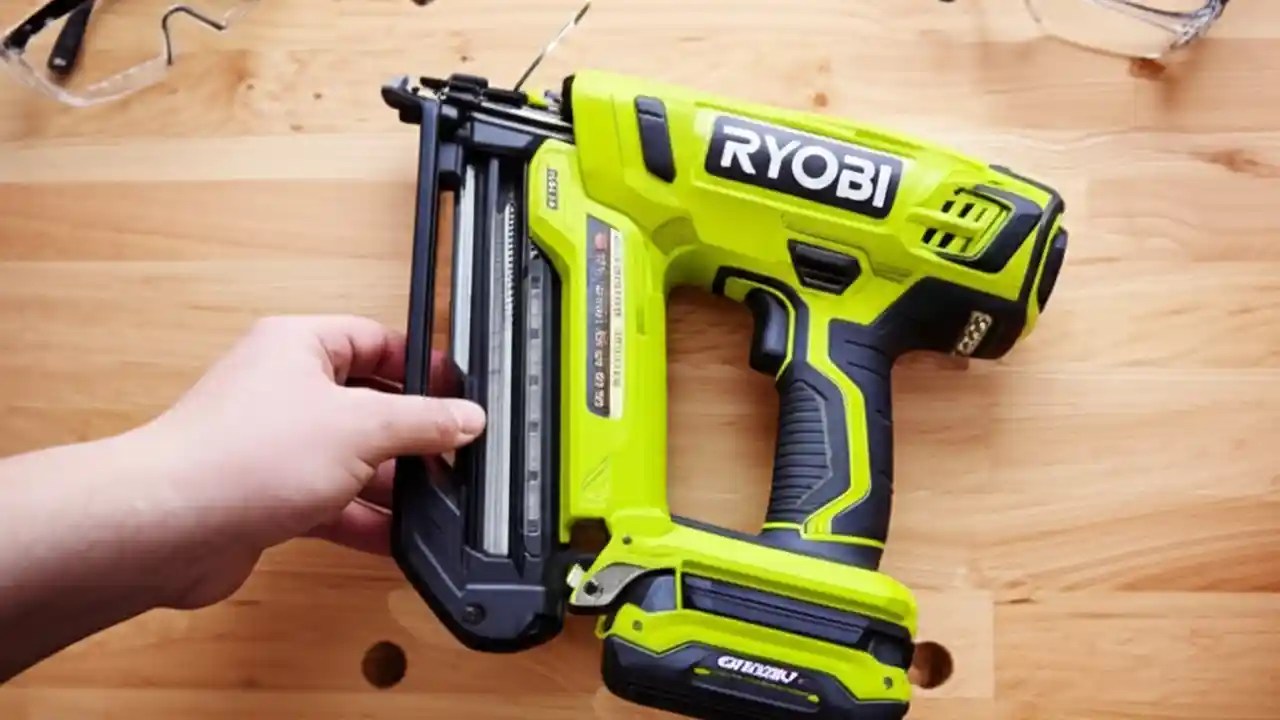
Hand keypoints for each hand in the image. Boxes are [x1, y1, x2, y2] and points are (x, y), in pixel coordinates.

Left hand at [134, 315, 483, 608]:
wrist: (169, 526)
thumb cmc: (243, 455)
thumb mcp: (361, 427)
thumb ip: (423, 422)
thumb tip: (466, 417)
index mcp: (300, 346)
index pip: (375, 341)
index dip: (421, 366)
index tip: (459, 393)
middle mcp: (285, 389)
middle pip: (368, 403)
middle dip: (412, 434)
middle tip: (455, 453)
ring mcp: (276, 445)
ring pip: (351, 457)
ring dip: (391, 483)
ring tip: (437, 502)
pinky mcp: (268, 495)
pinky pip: (331, 502)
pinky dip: (364, 519)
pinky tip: (398, 538)